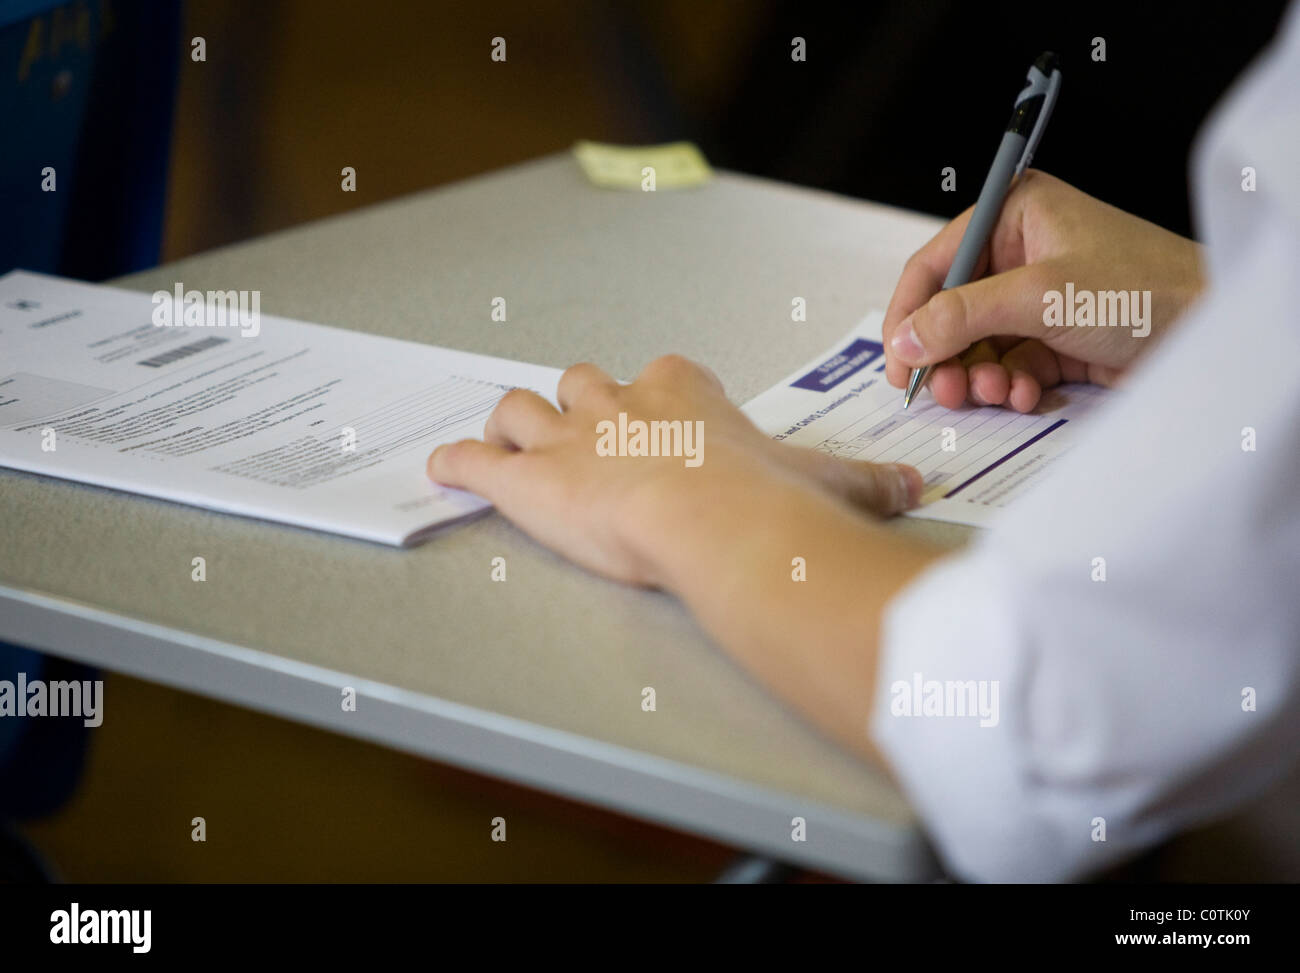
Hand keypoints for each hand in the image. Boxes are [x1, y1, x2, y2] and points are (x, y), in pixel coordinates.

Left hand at [427, 355, 921, 586]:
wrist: (711, 520)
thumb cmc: (761, 495)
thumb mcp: (824, 482)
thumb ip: (864, 484)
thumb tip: (914, 490)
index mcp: (682, 392)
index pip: (657, 372)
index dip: (650, 394)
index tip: (655, 412)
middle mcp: (619, 403)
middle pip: (581, 382)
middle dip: (577, 403)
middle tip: (579, 429)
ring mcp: (568, 438)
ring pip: (522, 409)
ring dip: (515, 425)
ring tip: (510, 441)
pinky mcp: (528, 480)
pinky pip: (477, 461)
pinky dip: (459, 466)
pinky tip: (446, 471)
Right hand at [883, 170, 1205, 411]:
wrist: (1216, 329)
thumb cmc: (1147, 288)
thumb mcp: (1041, 297)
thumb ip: (962, 317)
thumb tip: (905, 340)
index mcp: (1015, 214)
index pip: (936, 265)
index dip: (909, 315)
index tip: (898, 361)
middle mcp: (1023, 253)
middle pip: (953, 312)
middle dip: (947, 356)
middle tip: (943, 391)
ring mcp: (1041, 298)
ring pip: (978, 346)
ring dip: (978, 377)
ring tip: (993, 393)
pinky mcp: (1058, 338)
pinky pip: (1009, 366)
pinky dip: (1009, 387)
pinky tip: (1026, 395)